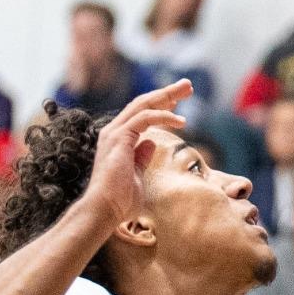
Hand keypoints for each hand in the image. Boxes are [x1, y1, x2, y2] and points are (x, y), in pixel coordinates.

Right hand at [79, 83, 189, 225]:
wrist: (104, 210)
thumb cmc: (120, 200)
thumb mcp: (137, 174)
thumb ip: (141, 158)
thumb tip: (150, 144)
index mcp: (118, 138)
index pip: (141, 113)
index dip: (161, 105)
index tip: (178, 100)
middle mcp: (114, 131)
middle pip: (143, 103)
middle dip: (167, 92)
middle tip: (188, 85)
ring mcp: (115, 133)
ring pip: (143, 104)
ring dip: (167, 95)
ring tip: (188, 90)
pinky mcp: (119, 138)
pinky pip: (145, 118)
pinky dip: (164, 116)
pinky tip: (181, 121)